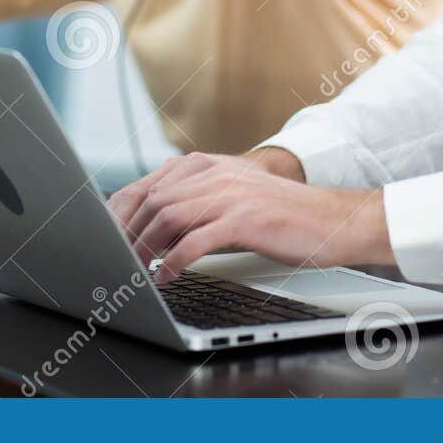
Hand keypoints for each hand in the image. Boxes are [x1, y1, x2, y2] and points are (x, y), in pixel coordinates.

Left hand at [105, 151, 391, 284]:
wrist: (334, 220)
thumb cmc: (284, 216)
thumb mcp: (235, 197)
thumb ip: (198, 202)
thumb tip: (156, 228)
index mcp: (210, 165)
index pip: (150, 183)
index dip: (122, 210)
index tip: (107, 234)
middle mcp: (216, 173)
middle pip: (152, 198)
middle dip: (127, 231)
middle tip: (115, 258)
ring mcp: (231, 194)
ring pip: (168, 216)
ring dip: (144, 246)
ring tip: (134, 269)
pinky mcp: (245, 219)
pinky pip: (195, 241)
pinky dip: (172, 261)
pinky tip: (165, 276)